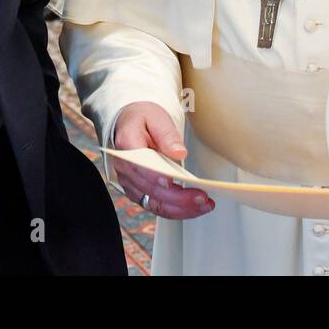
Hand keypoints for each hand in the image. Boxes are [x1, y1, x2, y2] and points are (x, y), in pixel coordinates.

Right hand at [112, 101, 213, 219]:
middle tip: (201, 197)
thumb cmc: (143, 119)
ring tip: (203, 205)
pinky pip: (156, 206)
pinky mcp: (139, 192)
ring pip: (154, 203)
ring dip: (180, 209)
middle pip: (150, 189)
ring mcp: (131, 183)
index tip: (171, 181)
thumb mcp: (156, 117)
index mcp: (127, 145)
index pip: (139, 165)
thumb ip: (167, 134)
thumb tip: (179, 152)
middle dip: (177, 197)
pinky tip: (193, 208)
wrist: (130, 124)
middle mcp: (125, 168)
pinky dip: (175, 210)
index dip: (155, 176)